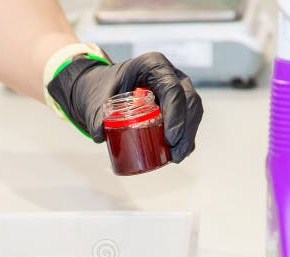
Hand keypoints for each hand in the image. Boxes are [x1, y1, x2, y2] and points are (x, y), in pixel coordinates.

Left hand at [47, 52, 202, 162]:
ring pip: (193, 110)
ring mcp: (177, 87)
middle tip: (174, 154)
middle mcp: (170, 74)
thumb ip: (95, 115)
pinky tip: (178, 154)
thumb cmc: (103, 89)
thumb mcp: (97, 99)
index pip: (172, 88)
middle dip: (186, 129)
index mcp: (152, 64)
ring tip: (176, 158)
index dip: (176, 114)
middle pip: (189, 100)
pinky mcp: (177, 103)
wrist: (104, 89)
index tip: (169, 138)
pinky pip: (188, 119)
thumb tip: (100, 135)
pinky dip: (186, 137)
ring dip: (188, 136)